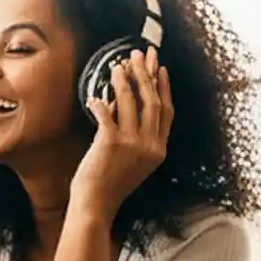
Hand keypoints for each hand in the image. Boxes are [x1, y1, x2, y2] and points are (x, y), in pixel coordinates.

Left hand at [71, 47, 171, 220]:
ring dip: (124, 81)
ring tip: (117, 65)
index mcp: (158, 149)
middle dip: (146, 74)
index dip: (164, 88)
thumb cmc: (109, 185)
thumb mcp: (132, 162)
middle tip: (140, 54)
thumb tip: (120, 108)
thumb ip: (135, 138)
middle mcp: (150, 145)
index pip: (166, 111)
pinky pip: (106, 115)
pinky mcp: (110, 143)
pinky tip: (94, 96)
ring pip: (130, 103)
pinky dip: (100, 103)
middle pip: (152, 101)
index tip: (160, 69)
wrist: (96, 205)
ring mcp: (132, 144)